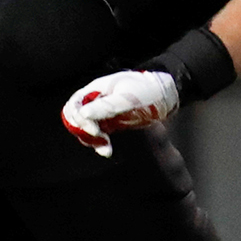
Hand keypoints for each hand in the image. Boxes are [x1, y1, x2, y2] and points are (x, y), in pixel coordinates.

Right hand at [60, 71, 179, 157]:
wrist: (166, 95)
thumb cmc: (147, 90)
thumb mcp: (128, 97)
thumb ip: (106, 106)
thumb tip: (83, 115)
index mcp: (96, 90)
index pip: (75, 104)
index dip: (79, 119)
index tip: (94, 130)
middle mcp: (96, 101)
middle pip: (76, 118)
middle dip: (83, 131)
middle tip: (100, 140)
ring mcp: (103, 113)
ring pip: (85, 128)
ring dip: (91, 140)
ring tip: (106, 150)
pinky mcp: (111, 123)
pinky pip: (98, 134)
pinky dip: (99, 143)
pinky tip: (107, 150)